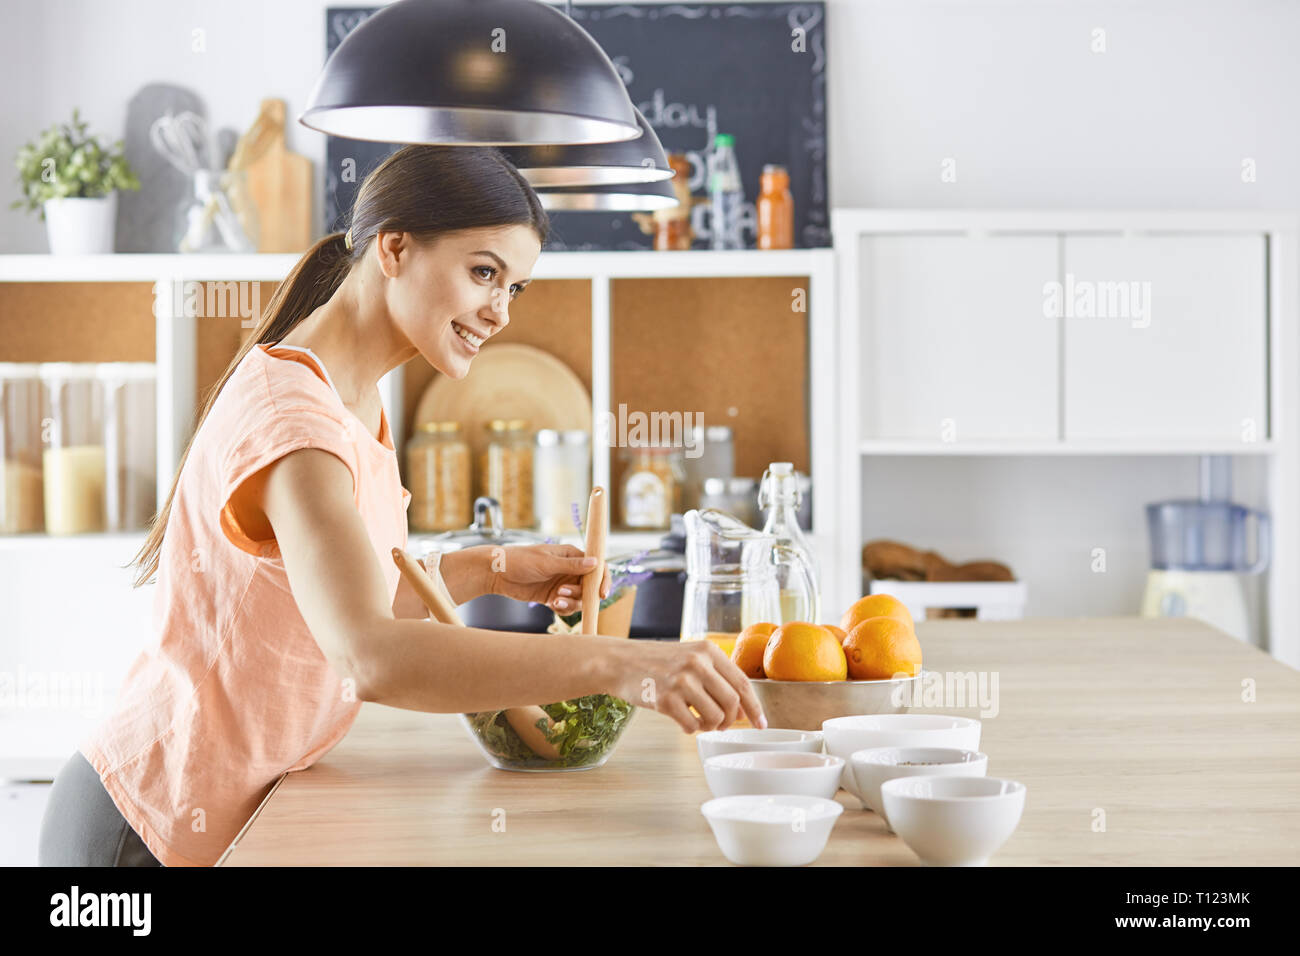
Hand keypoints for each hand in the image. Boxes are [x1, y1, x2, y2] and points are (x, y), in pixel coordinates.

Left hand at [481, 543, 612, 615]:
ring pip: (579, 599)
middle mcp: (569, 570)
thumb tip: (595, 563)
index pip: (596, 567)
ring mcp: (562, 584)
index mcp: (571, 555)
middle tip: (563, 593)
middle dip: (581, 594)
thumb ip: (571, 565)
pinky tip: (552, 605)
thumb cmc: (520, 560)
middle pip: (589, 587)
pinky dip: (564, 609)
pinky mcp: (553, 597)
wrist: (497, 574)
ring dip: (571, 603)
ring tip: (556, 600)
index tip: (602, 594)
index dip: (602, 580)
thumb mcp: (546, 562)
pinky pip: (567, 607)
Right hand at [605, 639, 766, 732]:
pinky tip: (683, 722)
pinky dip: (691, 729)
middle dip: (731, 720)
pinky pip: (691, 726)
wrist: (619, 661)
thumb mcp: (690, 657)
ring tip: (699, 722)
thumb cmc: (658, 662)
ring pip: (715, 717)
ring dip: (711, 726)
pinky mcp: (665, 699)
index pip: (742, 682)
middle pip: (732, 702)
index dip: (755, 707)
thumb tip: (744, 710)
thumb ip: (717, 677)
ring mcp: (681, 681)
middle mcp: (697, 663)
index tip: (761, 724)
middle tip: (721, 725)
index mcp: (708, 650)